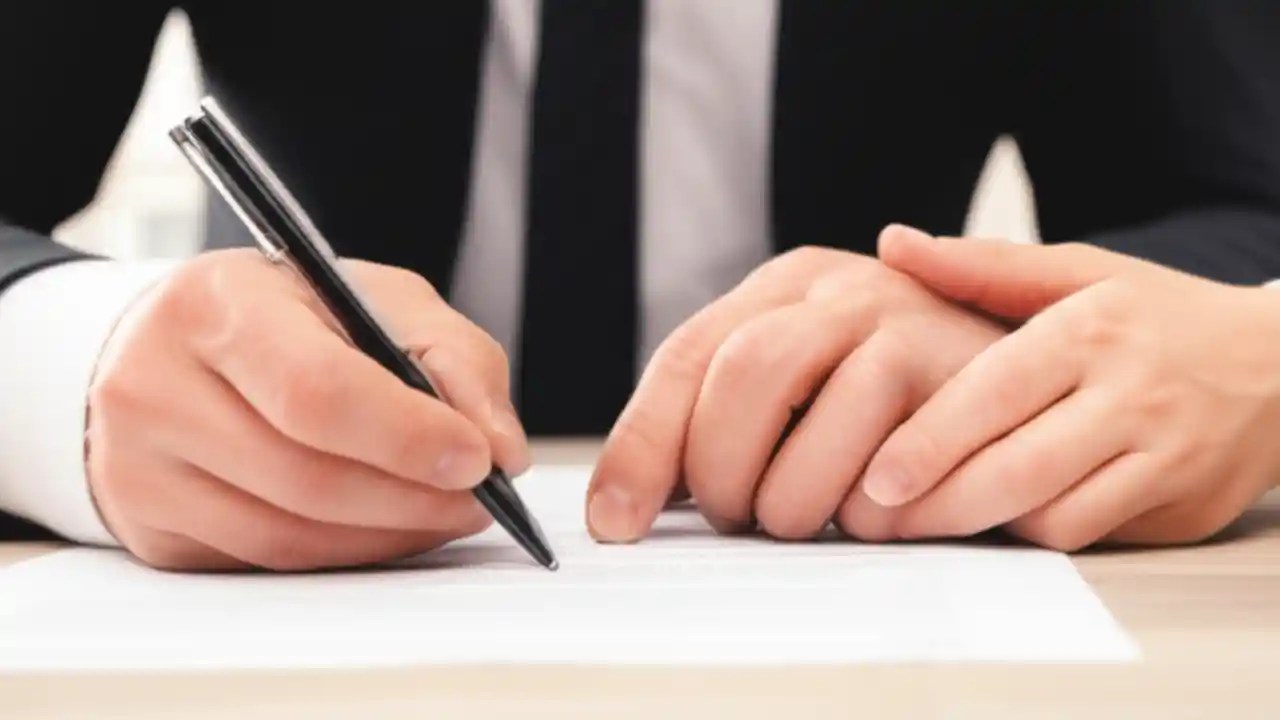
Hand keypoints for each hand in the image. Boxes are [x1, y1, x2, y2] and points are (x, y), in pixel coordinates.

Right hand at [86, 249, 528, 570]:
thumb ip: (455, 359)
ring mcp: (137, 466)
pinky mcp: (150, 528)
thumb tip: (502, 450)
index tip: (478, 459)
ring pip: (287, 537)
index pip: (315, 391)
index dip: (407, 436)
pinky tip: (384, 528)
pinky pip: (265, 564)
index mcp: (216, 304)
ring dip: (388, 536)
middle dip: (413, 498)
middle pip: (306, 477)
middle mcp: (154, 385)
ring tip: (444, 512)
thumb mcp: (376, 300)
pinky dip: (343, 554)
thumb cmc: (287, 318)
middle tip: (479, 498)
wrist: (173, 347)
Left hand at [586, 232, 1006, 541]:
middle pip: (742, 374)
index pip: (686, 357)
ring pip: (813, 419)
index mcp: (781, 288)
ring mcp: (902, 320)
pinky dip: (862, 511)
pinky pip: (890, 465)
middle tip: (731, 518)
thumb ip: (722, 422)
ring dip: (789, 499)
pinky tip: (865, 514)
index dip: (642, 445)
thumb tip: (624, 505)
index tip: (614, 523)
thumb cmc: (896, 397)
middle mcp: (836, 287)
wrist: (1033, 375)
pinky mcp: (961, 373)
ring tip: (797, 520)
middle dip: (720, 468)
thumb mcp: (803, 387)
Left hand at [865, 230, 1279, 549]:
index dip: (931, 441)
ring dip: (983, 526)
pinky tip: (997, 523)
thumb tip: (891, 242)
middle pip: (1021, 469)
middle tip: (878, 517)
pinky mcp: (1186, 506)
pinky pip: (1094, 537)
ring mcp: (1168, 456)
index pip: (997, 392)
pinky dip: (1038, 534)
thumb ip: (981, 267)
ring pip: (1057, 515)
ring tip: (923, 521)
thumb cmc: (1155, 316)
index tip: (877, 476)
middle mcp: (1135, 394)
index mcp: (1094, 329)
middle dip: (940, 503)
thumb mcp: (1079, 272)